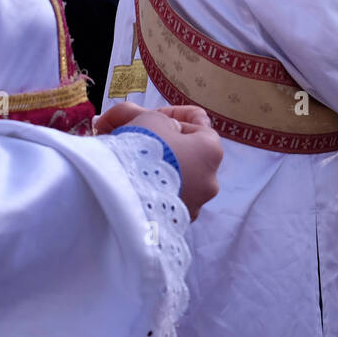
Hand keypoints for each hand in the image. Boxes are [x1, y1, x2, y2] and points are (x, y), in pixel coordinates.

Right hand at [95, 103, 222, 219]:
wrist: (127, 197)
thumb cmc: (145, 151)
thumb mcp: (149, 119)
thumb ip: (149, 115)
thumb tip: (139, 116)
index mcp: (211, 150)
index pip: (196, 120)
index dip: (170, 112)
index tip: (145, 116)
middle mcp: (209, 180)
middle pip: (185, 151)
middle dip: (159, 142)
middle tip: (131, 139)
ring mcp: (194, 205)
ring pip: (174, 177)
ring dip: (154, 167)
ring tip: (126, 164)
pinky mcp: (175, 224)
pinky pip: (163, 199)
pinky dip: (150, 190)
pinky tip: (129, 185)